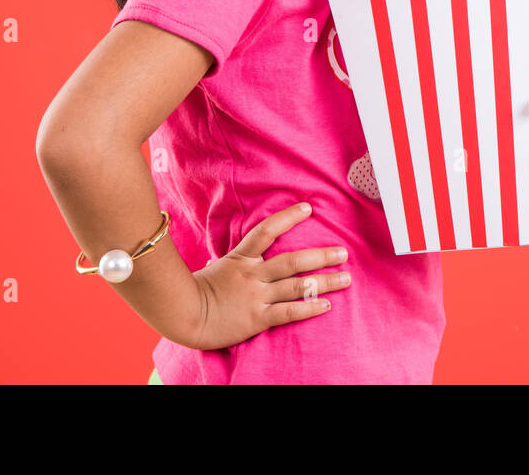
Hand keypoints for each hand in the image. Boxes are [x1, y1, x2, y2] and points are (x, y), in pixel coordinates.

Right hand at [177, 202, 350, 350]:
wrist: (183, 315)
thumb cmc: (194, 291)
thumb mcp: (212, 269)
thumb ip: (226, 263)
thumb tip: (222, 259)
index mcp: (241, 258)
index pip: (267, 230)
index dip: (288, 218)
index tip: (308, 208)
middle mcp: (253, 274)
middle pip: (293, 260)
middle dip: (321, 256)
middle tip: (343, 253)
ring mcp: (256, 296)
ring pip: (297, 285)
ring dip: (324, 281)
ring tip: (345, 278)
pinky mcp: (257, 318)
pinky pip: (289, 312)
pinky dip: (309, 308)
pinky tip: (326, 305)